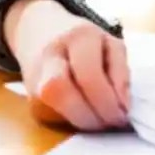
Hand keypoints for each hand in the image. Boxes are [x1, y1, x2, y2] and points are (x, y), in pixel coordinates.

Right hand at [4, 0, 130, 130]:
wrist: (39, 31)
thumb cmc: (83, 41)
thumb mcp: (111, 45)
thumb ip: (120, 73)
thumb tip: (122, 106)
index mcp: (77, 37)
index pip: (88, 74)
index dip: (106, 100)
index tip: (123, 114)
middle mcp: (49, 56)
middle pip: (58, 90)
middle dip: (89, 116)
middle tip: (111, 122)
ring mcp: (33, 79)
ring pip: (51, 111)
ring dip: (81, 123)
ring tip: (99, 119)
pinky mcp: (31, 101)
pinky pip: (52, 119)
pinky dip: (73, 121)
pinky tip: (83, 113)